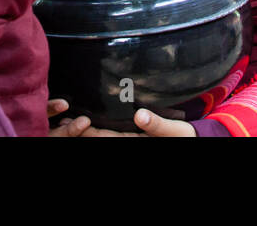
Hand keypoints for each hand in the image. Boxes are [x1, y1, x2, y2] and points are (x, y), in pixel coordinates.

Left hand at [46, 99, 195, 136]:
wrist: (194, 138)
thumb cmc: (184, 135)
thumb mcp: (173, 130)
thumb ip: (156, 124)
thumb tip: (140, 116)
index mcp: (134, 140)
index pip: (106, 137)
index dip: (89, 131)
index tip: (75, 121)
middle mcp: (128, 138)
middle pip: (99, 136)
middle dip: (81, 129)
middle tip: (62, 118)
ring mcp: (129, 135)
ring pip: (102, 133)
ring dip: (85, 127)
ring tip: (66, 116)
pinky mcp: (133, 131)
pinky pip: (111, 129)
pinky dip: (97, 124)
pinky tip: (87, 116)